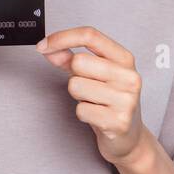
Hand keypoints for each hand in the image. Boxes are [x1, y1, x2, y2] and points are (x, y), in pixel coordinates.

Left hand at [37, 26, 145, 164]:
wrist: (130, 138)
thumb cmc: (111, 103)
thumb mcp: (93, 75)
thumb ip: (70, 59)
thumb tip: (47, 48)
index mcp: (124, 59)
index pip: (90, 35)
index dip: (62, 38)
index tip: (43, 46)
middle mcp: (129, 76)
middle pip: (79, 61)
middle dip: (74, 76)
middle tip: (88, 88)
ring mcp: (126, 99)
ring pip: (76, 85)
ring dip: (78, 96)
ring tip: (95, 103)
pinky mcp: (118, 121)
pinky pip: (81, 109)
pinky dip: (83, 114)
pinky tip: (97, 117)